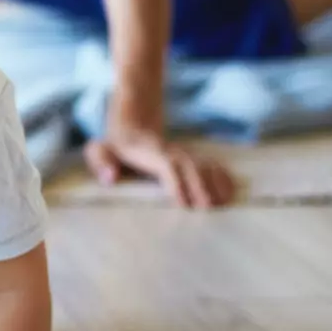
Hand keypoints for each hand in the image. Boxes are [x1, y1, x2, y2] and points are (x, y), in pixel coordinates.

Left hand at [85, 113, 234, 209]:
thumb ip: (101, 162)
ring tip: (227, 202)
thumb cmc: (114, 147)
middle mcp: (169, 152)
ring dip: (216, 182)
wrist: (133, 123)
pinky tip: (232, 190)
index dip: (176, 182)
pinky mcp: (190, 157)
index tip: (184, 202)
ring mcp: (182, 153)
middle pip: (190, 167)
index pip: (166, 166)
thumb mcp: (98, 151)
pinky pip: (211, 165)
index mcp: (147, 152)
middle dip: (201, 186)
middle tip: (210, 207)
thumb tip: (110, 177)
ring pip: (203, 165)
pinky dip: (222, 176)